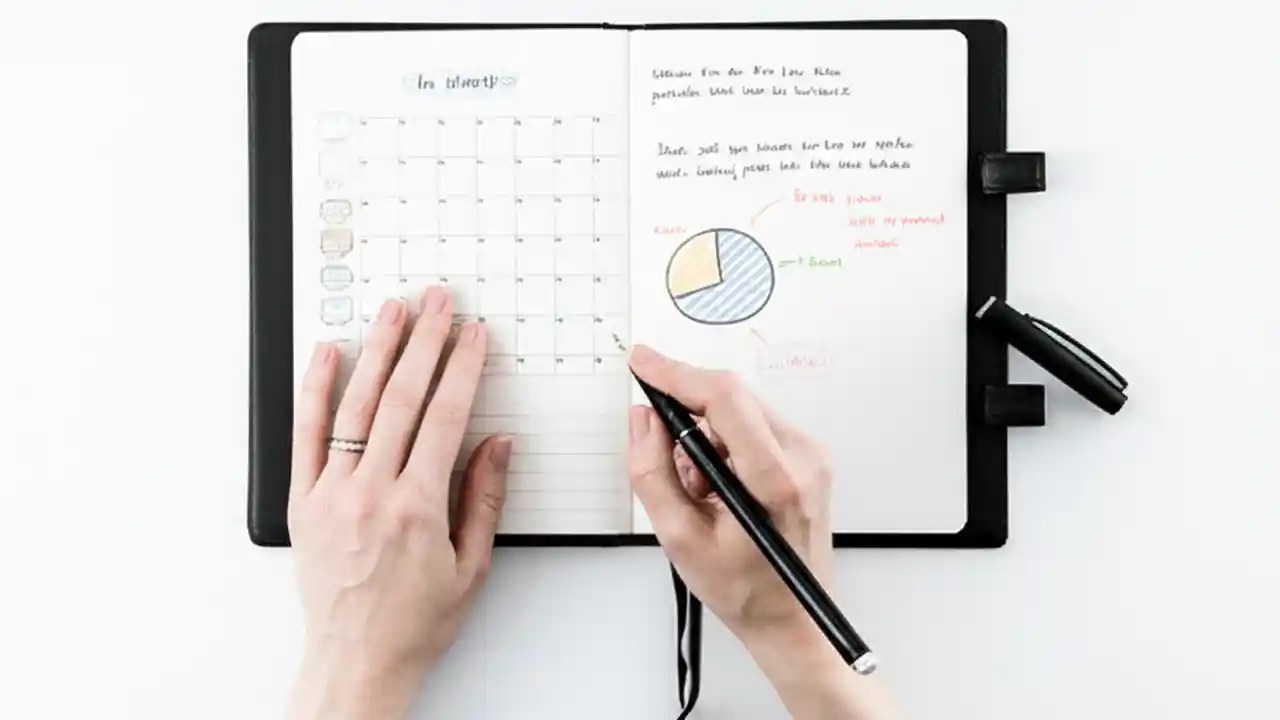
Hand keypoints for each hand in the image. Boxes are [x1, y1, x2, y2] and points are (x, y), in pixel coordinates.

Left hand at [287, 287, 511, 719]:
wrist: (357, 659)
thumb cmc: (415, 620)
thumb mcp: (472, 566)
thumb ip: (484, 498)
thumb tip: (496, 442)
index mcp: (418, 507)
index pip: (445, 416)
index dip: (462, 367)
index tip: (473, 335)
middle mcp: (372, 492)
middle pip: (402, 398)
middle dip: (426, 341)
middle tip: (438, 302)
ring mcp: (332, 493)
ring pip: (356, 405)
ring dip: (378, 350)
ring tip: (393, 311)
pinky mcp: (303, 501)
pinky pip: (307, 434)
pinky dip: (315, 389)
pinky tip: (326, 353)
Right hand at [627, 345, 899, 719]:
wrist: (792, 618)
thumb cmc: (744, 590)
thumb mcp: (680, 539)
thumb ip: (652, 472)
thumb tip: (642, 420)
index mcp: (775, 482)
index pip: (725, 400)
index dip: (678, 374)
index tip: (643, 362)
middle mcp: (803, 459)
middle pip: (732, 398)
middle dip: (687, 414)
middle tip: (662, 451)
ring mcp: (811, 455)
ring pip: (741, 411)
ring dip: (706, 435)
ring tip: (698, 493)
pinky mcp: (809, 456)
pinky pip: (754, 426)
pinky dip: (725, 445)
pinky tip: (718, 489)